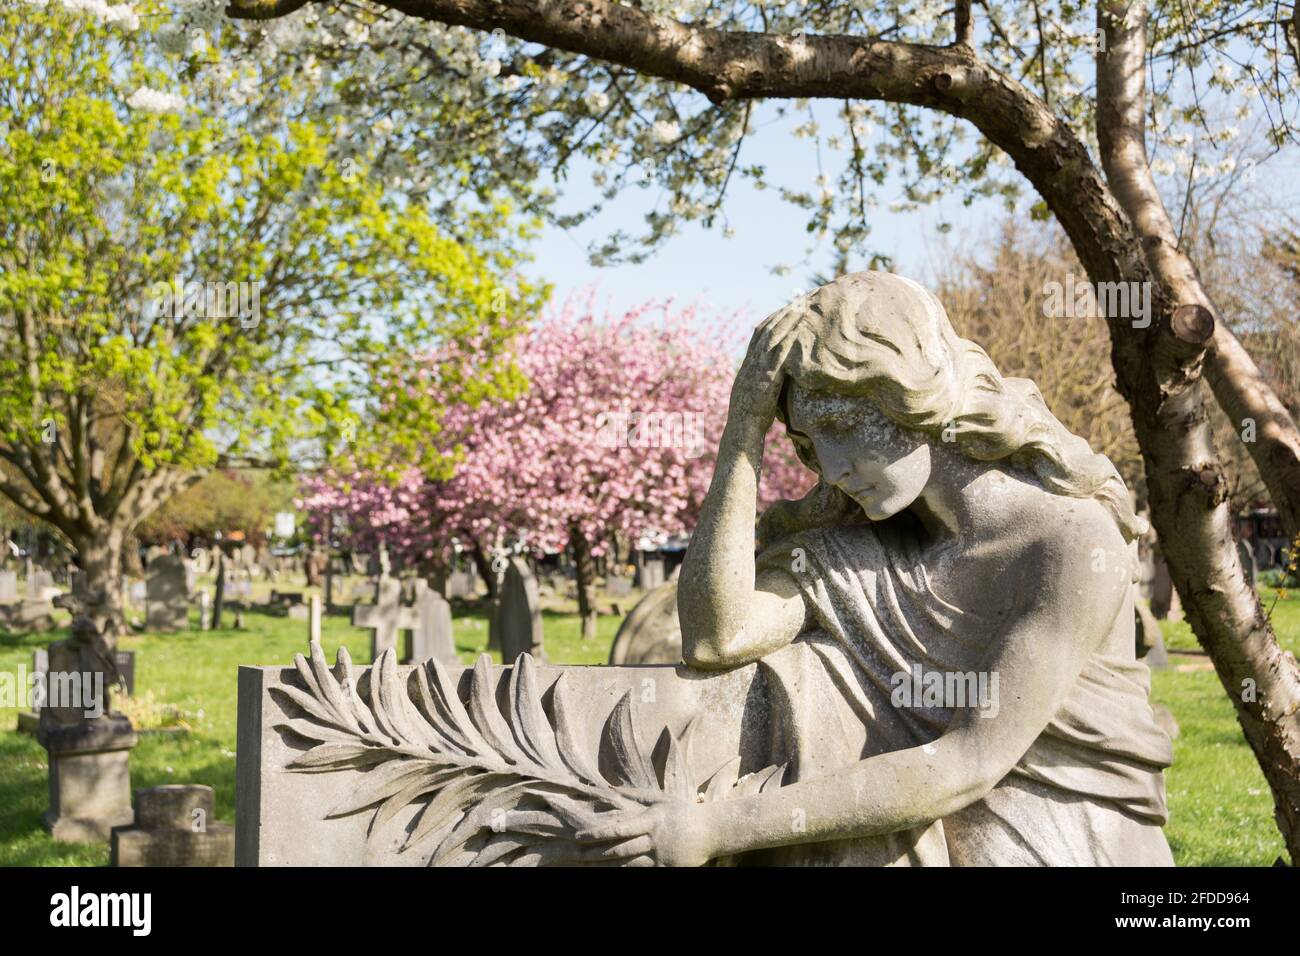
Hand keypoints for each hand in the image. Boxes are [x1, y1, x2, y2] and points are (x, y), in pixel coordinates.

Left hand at [573, 800, 713, 867]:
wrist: (711, 831)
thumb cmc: (682, 811)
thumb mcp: (660, 799)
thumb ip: (634, 794)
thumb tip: (609, 787)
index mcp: (651, 820)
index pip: (619, 828)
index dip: (598, 833)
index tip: (579, 836)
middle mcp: (654, 839)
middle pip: (621, 849)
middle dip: (597, 853)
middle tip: (577, 853)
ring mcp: (661, 856)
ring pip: (628, 864)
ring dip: (607, 866)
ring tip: (588, 865)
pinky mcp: (666, 869)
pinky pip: (642, 872)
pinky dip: (626, 872)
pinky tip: (611, 872)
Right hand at [726, 306, 804, 438]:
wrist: (742, 428)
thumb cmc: (750, 419)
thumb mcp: (755, 396)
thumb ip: (763, 385)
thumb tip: (774, 384)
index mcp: (748, 365)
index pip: (759, 335)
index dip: (771, 320)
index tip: (784, 309)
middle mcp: (752, 361)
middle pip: (767, 329)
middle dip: (782, 313)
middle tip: (798, 299)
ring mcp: (759, 366)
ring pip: (774, 335)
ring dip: (789, 318)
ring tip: (803, 305)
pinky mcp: (768, 374)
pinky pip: (781, 350)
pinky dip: (791, 335)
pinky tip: (802, 326)